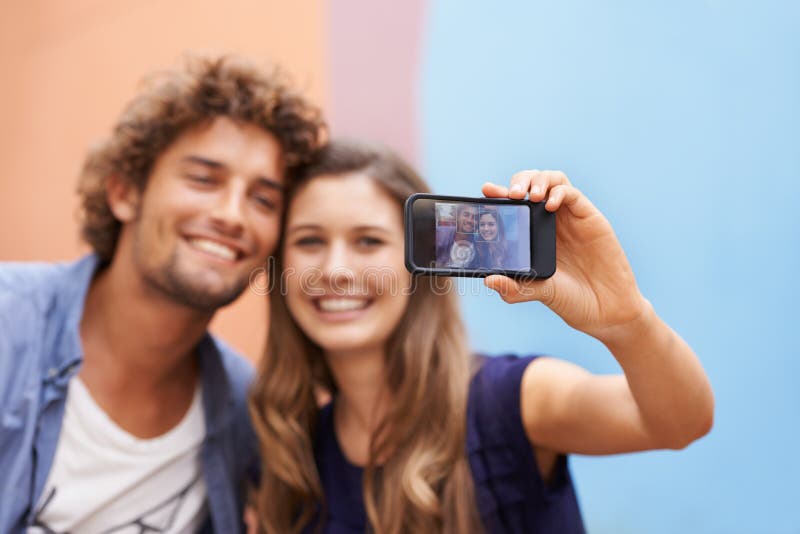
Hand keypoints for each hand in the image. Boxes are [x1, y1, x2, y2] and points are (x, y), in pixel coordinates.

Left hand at [482, 170, 647, 342]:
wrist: (606, 310)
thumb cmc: (571, 300)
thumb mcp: (537, 293)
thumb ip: (513, 288)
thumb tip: (488, 280)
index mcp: (531, 234)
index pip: (512, 204)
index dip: (499, 194)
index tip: (486, 191)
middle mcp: (549, 221)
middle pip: (531, 183)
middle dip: (519, 181)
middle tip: (512, 195)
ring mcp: (569, 217)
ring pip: (552, 180)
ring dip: (538, 180)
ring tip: (530, 196)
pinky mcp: (589, 217)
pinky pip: (572, 193)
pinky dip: (559, 192)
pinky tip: (550, 206)